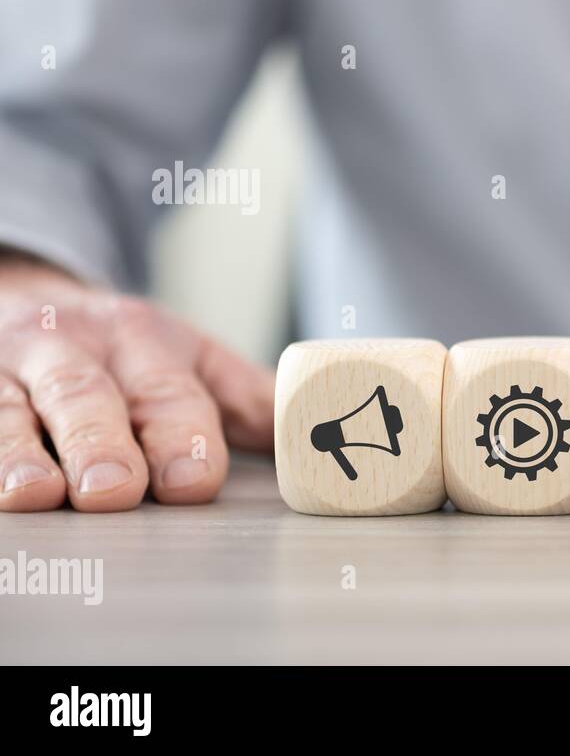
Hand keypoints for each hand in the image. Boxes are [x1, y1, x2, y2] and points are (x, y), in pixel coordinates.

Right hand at [0, 256, 273, 511]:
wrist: (22, 298)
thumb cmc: (121, 353)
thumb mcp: (186, 359)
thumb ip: (248, 399)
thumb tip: (314, 431)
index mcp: (141, 340)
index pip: (167, 393)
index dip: (181, 439)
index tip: (192, 483)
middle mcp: (68, 348)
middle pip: (85, 398)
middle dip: (100, 444)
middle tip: (114, 491)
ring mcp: (1, 368)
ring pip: (5, 409)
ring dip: (18, 452)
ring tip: (34, 494)